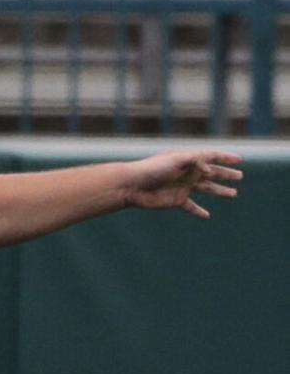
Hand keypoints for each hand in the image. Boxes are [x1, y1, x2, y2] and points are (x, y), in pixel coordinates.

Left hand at [124, 149, 241, 218]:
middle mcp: (188, 173)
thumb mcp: (176, 160)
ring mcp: (183, 187)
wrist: (133, 186)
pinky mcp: (175, 201)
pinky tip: (206, 216)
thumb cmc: (152, 169)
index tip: (239, 160)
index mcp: (189, 160)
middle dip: (226, 174)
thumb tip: (210, 170)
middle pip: (212, 173)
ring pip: (206, 189)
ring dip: (219, 191)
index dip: (225, 158)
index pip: (211, 157)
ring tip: (233, 194)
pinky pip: (190, 207)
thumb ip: (194, 161)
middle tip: (240, 176)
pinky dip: (198, 211)